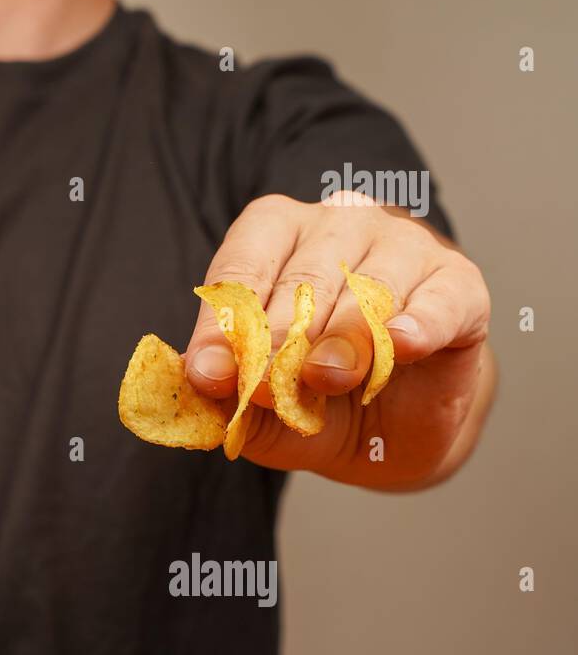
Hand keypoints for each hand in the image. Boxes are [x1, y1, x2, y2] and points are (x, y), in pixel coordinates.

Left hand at [184, 193, 492, 488]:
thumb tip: (194, 379)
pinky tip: (401, 345)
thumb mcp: (256, 401)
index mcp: (276, 234)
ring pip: (370, 285)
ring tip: (326, 378)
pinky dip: (419, 323)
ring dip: (343, 338)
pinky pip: (440, 299)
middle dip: (279, 339)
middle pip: (303, 276)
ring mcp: (405, 246)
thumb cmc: (311, 394)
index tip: (209, 375)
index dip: (223, 326)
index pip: (241, 267)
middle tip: (266, 388)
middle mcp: (339, 224)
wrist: (388, 430)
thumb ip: (225, 388)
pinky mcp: (459, 285)